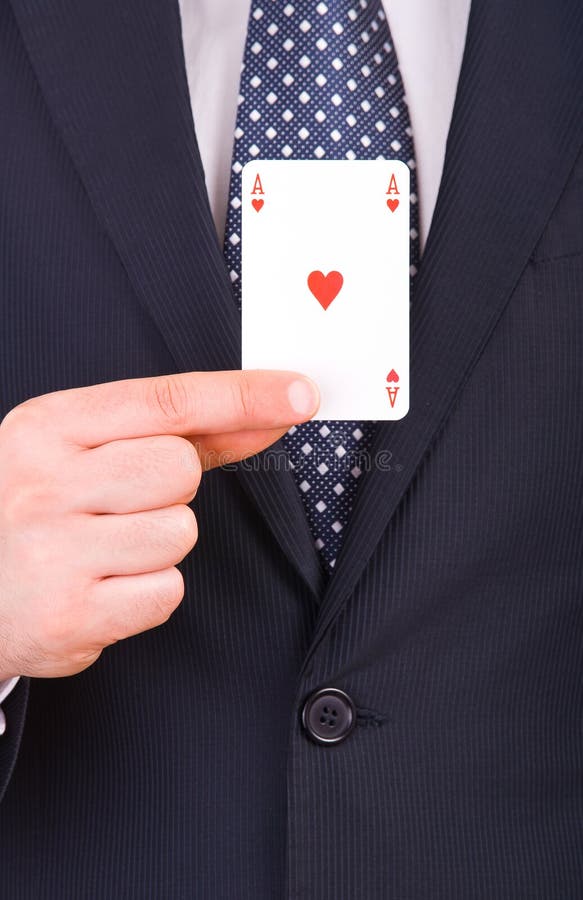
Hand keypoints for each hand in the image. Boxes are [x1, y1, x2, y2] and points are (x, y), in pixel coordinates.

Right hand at [0, 370, 318, 678]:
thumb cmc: (33, 511)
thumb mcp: (78, 452)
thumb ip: (172, 431)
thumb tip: (262, 413)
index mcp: (47, 427)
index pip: (167, 401)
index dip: (242, 396)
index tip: (300, 395)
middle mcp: (45, 483)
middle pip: (181, 469)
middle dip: (170, 489)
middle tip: (117, 506)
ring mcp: (53, 552)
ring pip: (179, 532)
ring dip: (158, 545)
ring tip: (103, 550)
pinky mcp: (69, 615)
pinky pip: (165, 592)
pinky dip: (146, 592)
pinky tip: (101, 587)